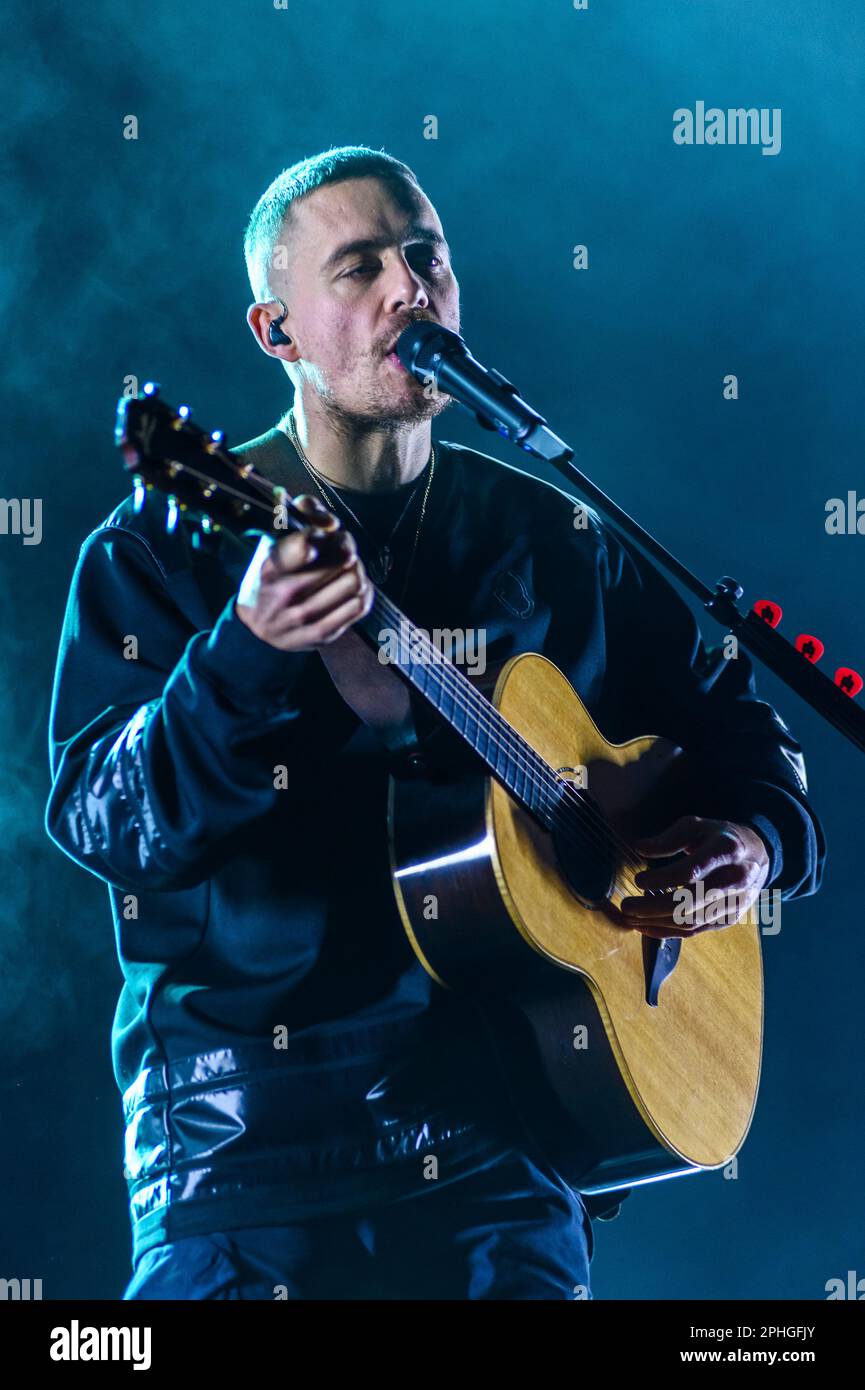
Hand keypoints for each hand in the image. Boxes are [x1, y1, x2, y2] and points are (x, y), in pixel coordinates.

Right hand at [235, 495, 373, 651]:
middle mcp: (285, 594)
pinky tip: (352, 588)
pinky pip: (360, 606)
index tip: (322, 533)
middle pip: (343, 558)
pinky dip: (363, 591)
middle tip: (342, 547)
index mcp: (270, 568)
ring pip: (355, 582)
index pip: (307, 544)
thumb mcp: (274, 544)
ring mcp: (304, 617)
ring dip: (357, 570)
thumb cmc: (273, 579)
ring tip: (347, 569)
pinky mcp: (321, 635)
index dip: (323, 531)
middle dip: (347, 546)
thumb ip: (300, 515)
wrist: (258, 629)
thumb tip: (329, 521)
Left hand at [619, 815, 770, 938]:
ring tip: (630, 917)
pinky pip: (695, 931)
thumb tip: (640, 848)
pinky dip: (667, 932)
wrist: (757, 855)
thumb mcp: (697, 827)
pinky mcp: (729, 919)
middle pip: (689, 903)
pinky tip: (646, 927)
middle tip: (627, 906)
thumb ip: (669, 839)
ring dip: (656, 923)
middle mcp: (735, 880)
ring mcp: (734, 903)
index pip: (691, 871)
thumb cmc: (719, 838)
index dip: (661, 878)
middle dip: (653, 907)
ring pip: (690, 921)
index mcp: (726, 851)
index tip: (638, 879)